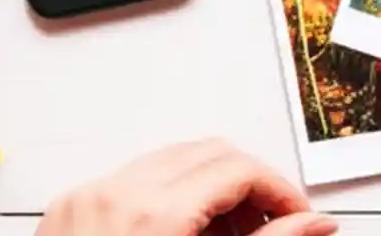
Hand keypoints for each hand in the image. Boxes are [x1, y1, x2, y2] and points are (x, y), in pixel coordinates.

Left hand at [36, 140, 336, 235]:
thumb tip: (313, 226)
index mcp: (151, 217)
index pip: (238, 169)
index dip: (278, 189)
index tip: (296, 216)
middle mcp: (114, 196)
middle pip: (208, 153)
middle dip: (249, 185)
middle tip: (271, 226)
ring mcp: (85, 199)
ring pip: (170, 161)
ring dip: (210, 188)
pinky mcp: (67, 210)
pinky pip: (132, 179)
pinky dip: (168, 196)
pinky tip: (182, 235)